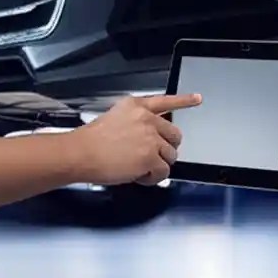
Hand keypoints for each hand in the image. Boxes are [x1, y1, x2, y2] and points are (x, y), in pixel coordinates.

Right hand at [68, 94, 201, 185]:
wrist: (80, 153)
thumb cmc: (90, 141)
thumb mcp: (113, 119)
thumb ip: (135, 123)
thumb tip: (150, 139)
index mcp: (135, 107)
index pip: (165, 101)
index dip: (184, 101)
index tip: (197, 98)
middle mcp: (146, 119)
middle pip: (174, 135)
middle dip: (165, 148)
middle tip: (149, 156)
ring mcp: (150, 138)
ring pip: (170, 156)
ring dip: (157, 164)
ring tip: (136, 166)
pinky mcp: (151, 158)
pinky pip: (163, 172)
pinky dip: (152, 178)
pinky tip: (137, 175)